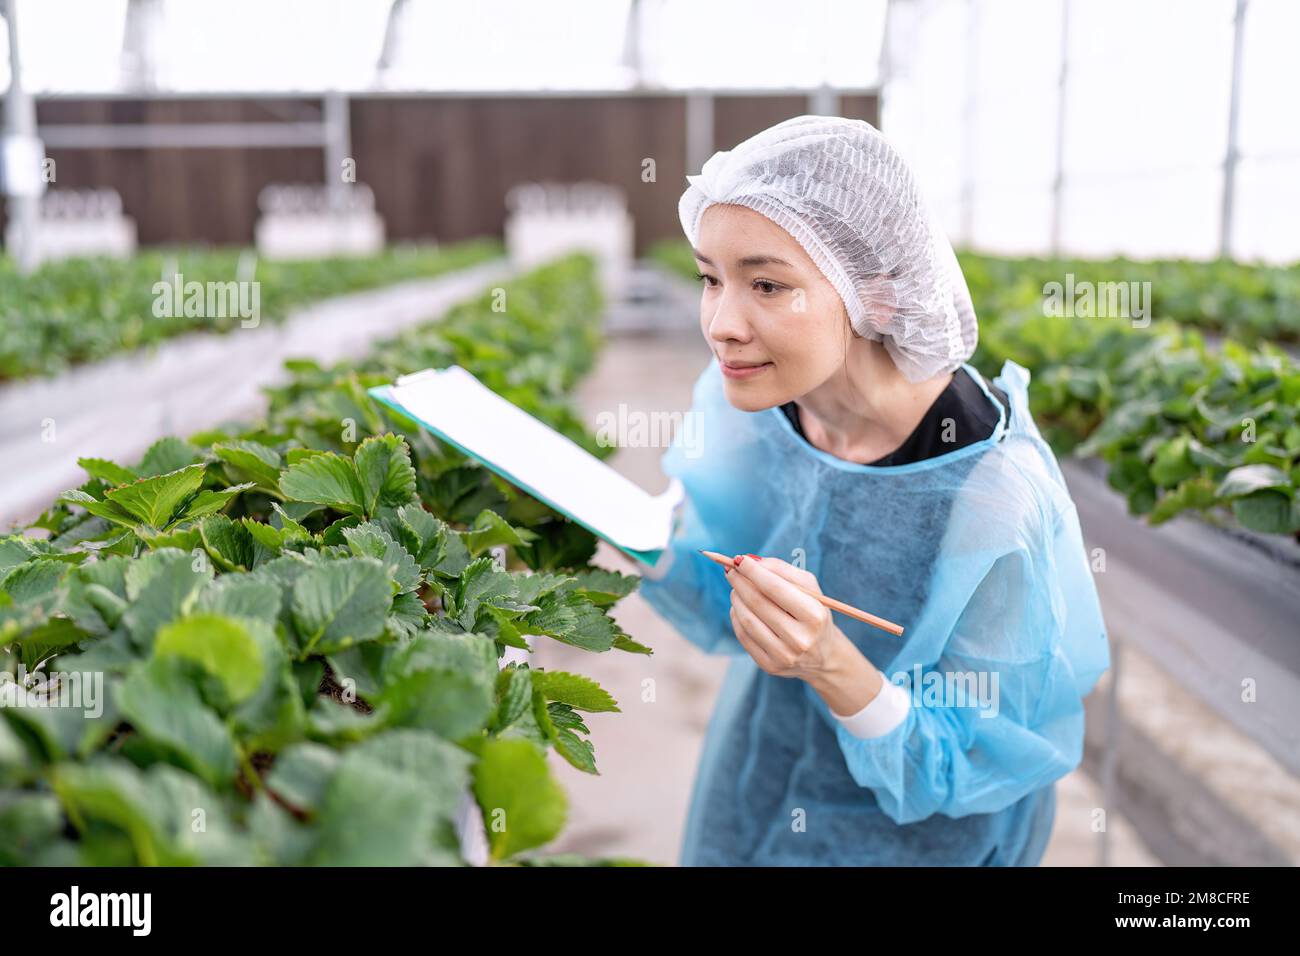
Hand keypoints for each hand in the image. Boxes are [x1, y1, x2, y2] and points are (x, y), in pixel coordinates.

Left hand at [725, 554, 840, 681]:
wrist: (823, 655)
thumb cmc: (814, 612)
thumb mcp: (810, 588)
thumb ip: (782, 570)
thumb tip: (750, 561)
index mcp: (814, 616)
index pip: (774, 588)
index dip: (752, 572)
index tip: (739, 559)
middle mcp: (800, 639)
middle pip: (758, 603)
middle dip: (740, 582)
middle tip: (731, 570)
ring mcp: (784, 655)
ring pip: (747, 620)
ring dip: (736, 598)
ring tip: (736, 588)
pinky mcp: (770, 666)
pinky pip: (743, 636)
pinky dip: (737, 616)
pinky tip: (740, 607)